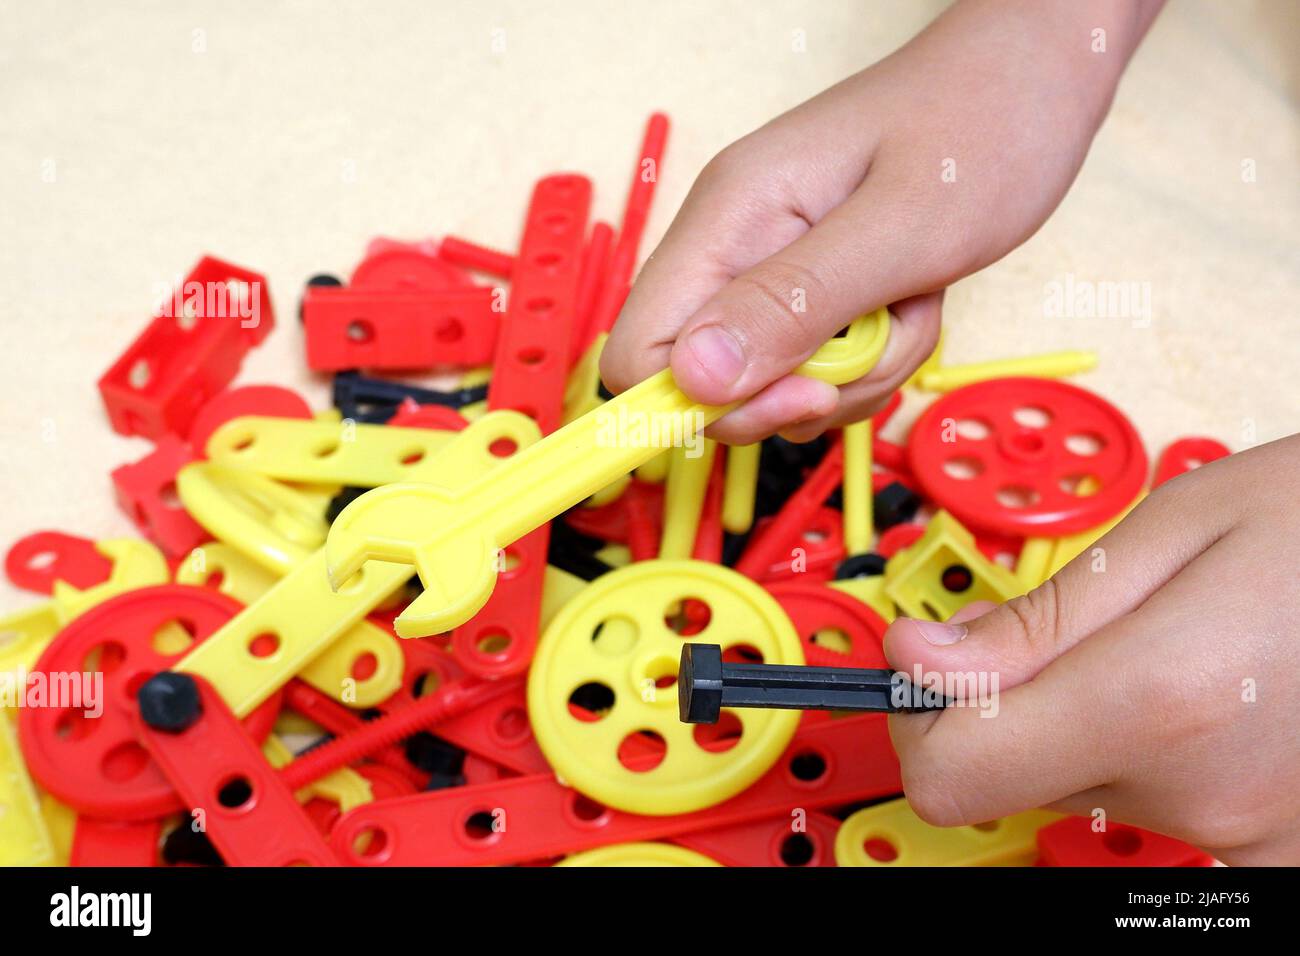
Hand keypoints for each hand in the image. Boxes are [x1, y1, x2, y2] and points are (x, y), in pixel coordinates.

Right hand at [600, 0, 1164, 443]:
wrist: (1032, 77)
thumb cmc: (981, 125)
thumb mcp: (899, 229)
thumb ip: (793, 304)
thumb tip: (694, 379)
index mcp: (730, 218)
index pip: (640, 350)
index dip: (701, 405)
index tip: (797, 398)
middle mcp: (733, 244)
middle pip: (710, 383)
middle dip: (801, 392)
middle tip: (874, 345)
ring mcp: (770, 266)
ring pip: (772, 383)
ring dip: (852, 376)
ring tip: (907, 308)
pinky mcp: (808, 285)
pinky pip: (816, 365)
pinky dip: (871, 360)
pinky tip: (908, 306)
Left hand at [884, 433, 1299, 864]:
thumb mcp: (1171, 529)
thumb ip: (1036, 619)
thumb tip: (918, 665)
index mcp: (1155, 701)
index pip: (955, 778)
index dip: (927, 722)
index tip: (938, 670)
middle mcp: (1202, 794)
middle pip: (1021, 777)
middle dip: (1026, 704)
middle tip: (1096, 629)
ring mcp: (1257, 836)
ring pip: (1094, 793)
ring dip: (1102, 730)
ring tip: (1179, 652)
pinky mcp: (1291, 848)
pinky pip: (1172, 816)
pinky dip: (1162, 765)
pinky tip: (1210, 708)